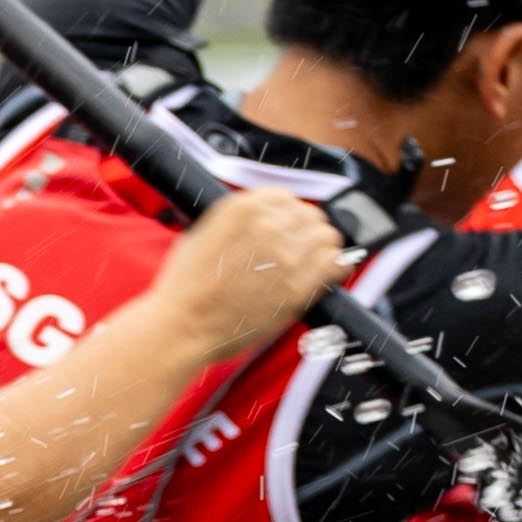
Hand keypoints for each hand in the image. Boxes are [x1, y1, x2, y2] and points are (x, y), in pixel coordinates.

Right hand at [153, 188, 358, 351]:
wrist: (184, 325)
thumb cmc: (186, 287)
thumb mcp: (203, 233)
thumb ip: (237, 221)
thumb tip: (260, 220)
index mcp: (244, 208)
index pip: (286, 197)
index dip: (287, 214)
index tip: (286, 227)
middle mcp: (270, 226)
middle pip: (310, 215)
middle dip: (306, 230)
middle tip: (299, 247)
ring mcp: (287, 256)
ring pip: (328, 236)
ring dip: (323, 247)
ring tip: (314, 260)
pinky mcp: (299, 287)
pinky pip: (336, 264)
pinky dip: (337, 266)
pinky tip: (331, 273)